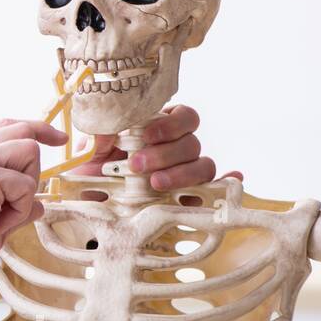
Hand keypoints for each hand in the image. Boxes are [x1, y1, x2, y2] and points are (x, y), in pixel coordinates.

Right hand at [0, 118, 67, 320]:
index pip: (8, 127)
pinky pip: (25, 184)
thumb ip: (13, 208)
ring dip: (26, 187)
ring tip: (2, 216)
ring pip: (29, 150)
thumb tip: (38, 204)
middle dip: (35, 168)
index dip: (38, 129)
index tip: (60, 139)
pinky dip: (18, 210)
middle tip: (16, 206)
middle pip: (24, 130)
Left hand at [70, 103, 242, 190]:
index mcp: (158, 129)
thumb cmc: (93, 171)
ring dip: (181, 173)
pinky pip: (215, 189)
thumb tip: (107, 128)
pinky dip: (226, 183)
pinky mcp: (189, 198)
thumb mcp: (89, 152)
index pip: (184, 116)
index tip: (146, 135)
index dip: (170, 124)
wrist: (91, 204)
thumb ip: (98, 137)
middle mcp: (177, 149)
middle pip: (192, 143)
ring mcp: (186, 173)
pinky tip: (231, 179)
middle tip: (137, 164)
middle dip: (165, 154)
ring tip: (155, 183)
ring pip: (203, 166)